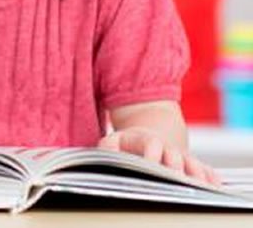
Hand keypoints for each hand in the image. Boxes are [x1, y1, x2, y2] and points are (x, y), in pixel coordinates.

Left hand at [98, 126, 220, 184]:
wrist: (151, 134)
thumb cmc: (129, 143)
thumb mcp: (114, 140)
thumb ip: (108, 146)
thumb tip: (105, 155)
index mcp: (147, 140)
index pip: (151, 144)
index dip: (151, 154)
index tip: (151, 164)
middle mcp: (167, 147)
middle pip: (174, 155)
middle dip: (176, 167)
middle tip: (176, 179)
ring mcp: (181, 155)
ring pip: (192, 162)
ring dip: (196, 173)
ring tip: (200, 185)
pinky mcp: (192, 164)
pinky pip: (204, 169)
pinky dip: (209, 176)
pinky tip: (214, 185)